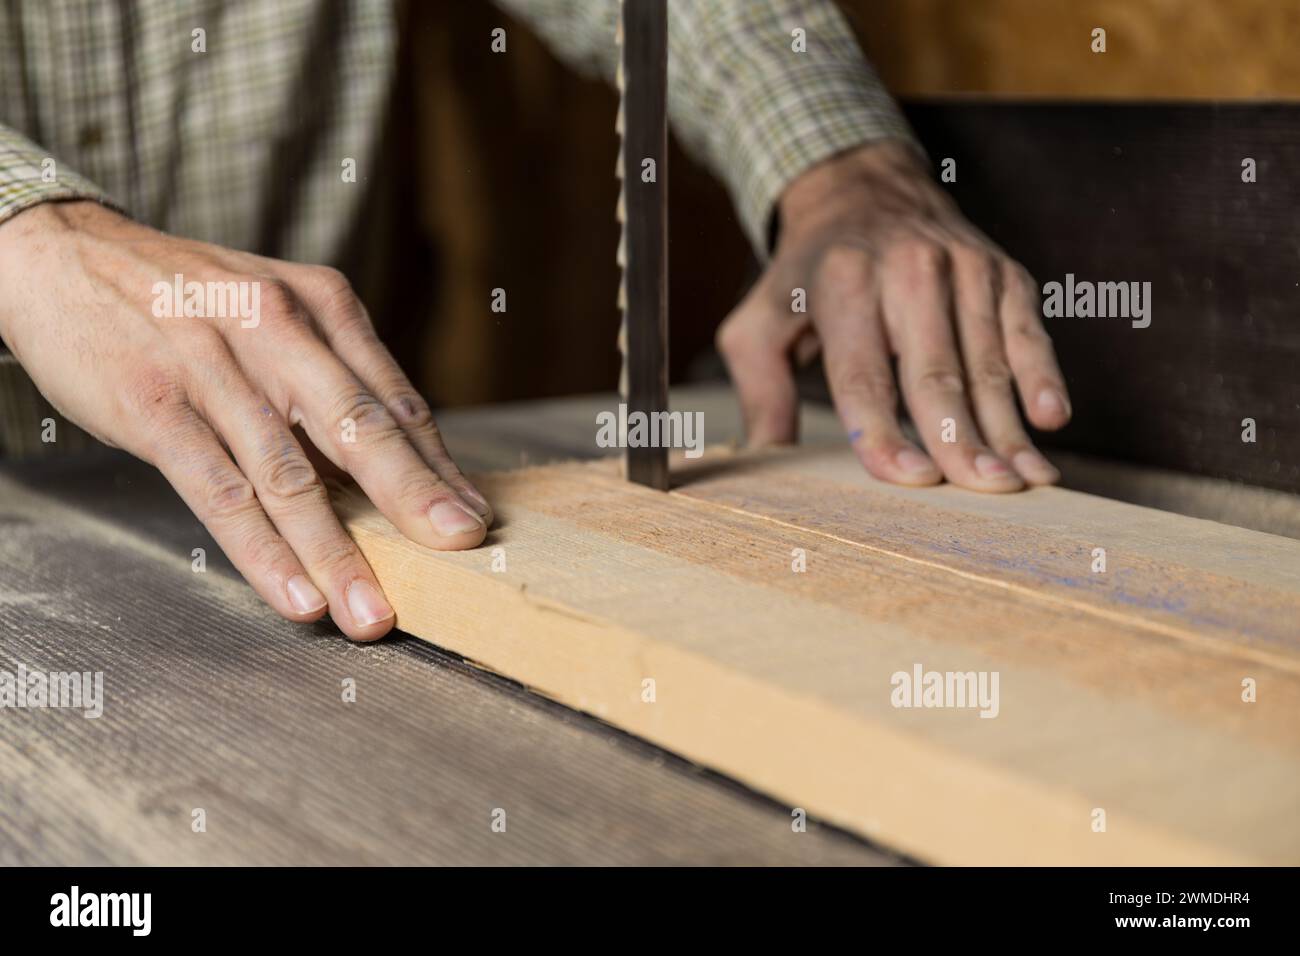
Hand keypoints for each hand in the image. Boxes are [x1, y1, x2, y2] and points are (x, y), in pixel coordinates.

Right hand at [0, 201, 490, 639]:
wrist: (64, 253)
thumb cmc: (188, 298)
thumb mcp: (275, 309)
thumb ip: (331, 376)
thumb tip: (397, 460)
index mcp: (321, 305)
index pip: (394, 399)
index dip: (438, 466)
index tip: (474, 519)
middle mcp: (278, 329)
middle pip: (359, 428)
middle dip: (414, 499)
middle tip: (458, 551)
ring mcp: (214, 367)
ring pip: (290, 475)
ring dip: (336, 552)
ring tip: (370, 610)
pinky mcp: (156, 405)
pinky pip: (220, 492)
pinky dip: (262, 551)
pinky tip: (296, 593)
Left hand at [716, 141, 1070, 491]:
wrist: (863, 188)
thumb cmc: (808, 275)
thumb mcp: (761, 321)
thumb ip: (761, 391)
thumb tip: (764, 461)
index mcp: (842, 285)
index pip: (863, 376)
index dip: (884, 432)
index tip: (912, 480)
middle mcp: (908, 271)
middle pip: (936, 373)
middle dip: (961, 437)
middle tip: (985, 489)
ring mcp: (964, 268)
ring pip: (987, 363)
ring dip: (1007, 426)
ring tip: (1023, 481)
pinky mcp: (1003, 272)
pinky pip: (1027, 332)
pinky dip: (1042, 376)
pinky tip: (1051, 419)